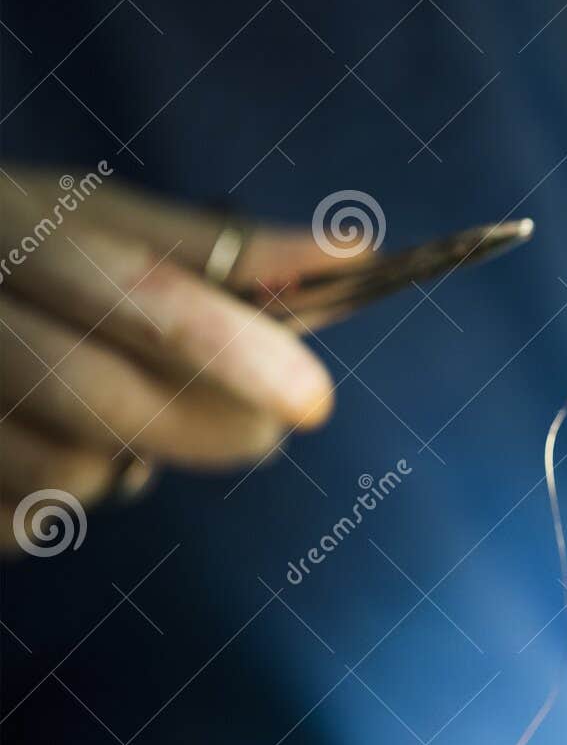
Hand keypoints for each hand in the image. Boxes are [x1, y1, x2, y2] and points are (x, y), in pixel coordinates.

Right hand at [0, 165, 342, 542]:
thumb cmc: (12, 256)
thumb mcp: (92, 223)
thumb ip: (219, 250)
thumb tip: (354, 252)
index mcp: (11, 223)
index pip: (141, 296)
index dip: (235, 352)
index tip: (313, 402)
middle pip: (106, 399)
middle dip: (204, 425)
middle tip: (262, 430)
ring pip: (67, 473)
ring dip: (120, 465)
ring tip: (110, 420)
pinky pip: (20, 521)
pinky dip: (52, 501)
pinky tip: (40, 448)